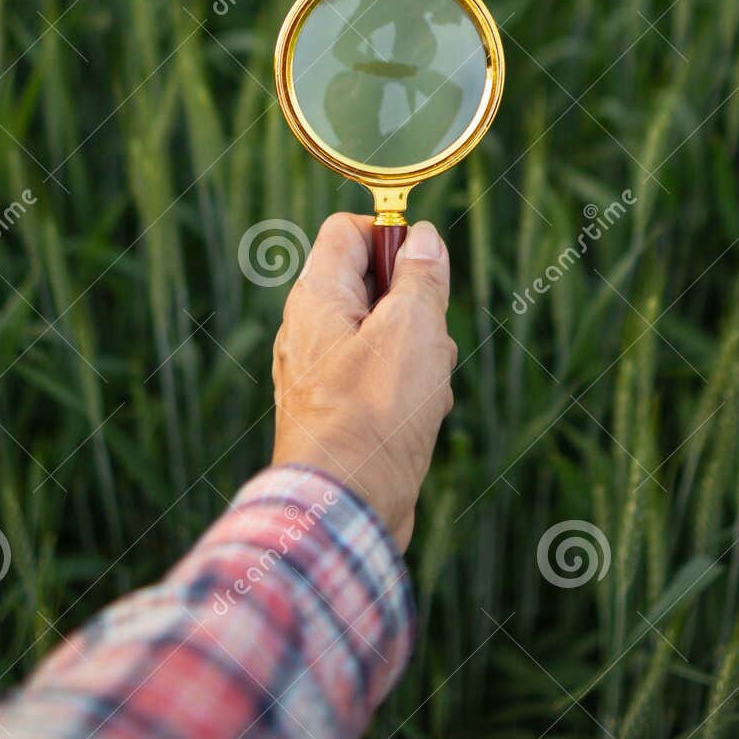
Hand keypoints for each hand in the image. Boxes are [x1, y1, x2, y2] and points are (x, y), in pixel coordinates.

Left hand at [271, 214, 456, 550]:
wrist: (345, 507)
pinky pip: (381, 380)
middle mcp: (309, 331)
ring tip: (426, 387)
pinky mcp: (338, 411)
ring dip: (420, 354)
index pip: (346, 231)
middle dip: (417, 306)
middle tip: (429, 337)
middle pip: (373, 286)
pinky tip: (420, 418)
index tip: (425, 266)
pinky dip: (408, 391)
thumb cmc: (374, 415)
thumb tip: (424, 238)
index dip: (391, 235)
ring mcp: (321, 373)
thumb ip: (420, 278)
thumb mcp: (412, 330)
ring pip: (385, 337)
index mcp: (316, 298)